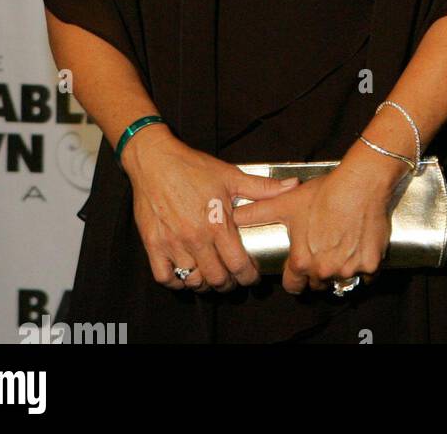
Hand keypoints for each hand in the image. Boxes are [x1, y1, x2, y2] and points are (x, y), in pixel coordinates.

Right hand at [120, 127, 299, 292]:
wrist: (155, 161)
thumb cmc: (194, 167)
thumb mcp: (231, 175)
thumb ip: (263, 187)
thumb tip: (293, 186)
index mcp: (217, 224)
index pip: (238, 265)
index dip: (249, 276)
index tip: (253, 277)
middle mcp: (195, 239)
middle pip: (216, 279)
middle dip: (229, 284)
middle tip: (234, 278)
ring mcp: (172, 244)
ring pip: (192, 281)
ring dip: (205, 284)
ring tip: (212, 276)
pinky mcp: (153, 245)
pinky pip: (165, 277)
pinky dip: (177, 282)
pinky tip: (186, 273)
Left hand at [232, 154, 400, 295]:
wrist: (360, 184)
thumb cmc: (324, 194)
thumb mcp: (286, 203)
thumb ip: (257, 213)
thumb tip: (235, 216)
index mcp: (301, 262)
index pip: (293, 285)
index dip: (294, 276)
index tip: (299, 268)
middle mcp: (324, 271)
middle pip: (318, 283)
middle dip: (318, 271)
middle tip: (322, 250)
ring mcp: (349, 269)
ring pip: (342, 279)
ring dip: (341, 269)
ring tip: (341, 246)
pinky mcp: (371, 263)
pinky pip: (366, 273)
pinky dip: (364, 264)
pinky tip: (360, 246)